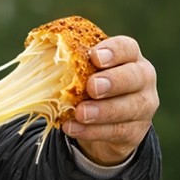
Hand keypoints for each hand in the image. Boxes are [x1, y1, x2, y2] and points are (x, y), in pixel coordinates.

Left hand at [61, 34, 159, 165]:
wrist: (102, 124)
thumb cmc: (87, 88)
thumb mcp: (80, 73)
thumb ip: (68, 63)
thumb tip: (36, 49)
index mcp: (128, 57)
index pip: (127, 48)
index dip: (113, 51)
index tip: (94, 57)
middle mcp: (142, 78)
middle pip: (136, 76)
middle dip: (113, 81)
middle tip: (92, 87)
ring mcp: (143, 105)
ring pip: (130, 107)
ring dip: (103, 111)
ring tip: (80, 113)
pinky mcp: (136, 130)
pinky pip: (118, 131)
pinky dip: (93, 131)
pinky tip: (73, 128)